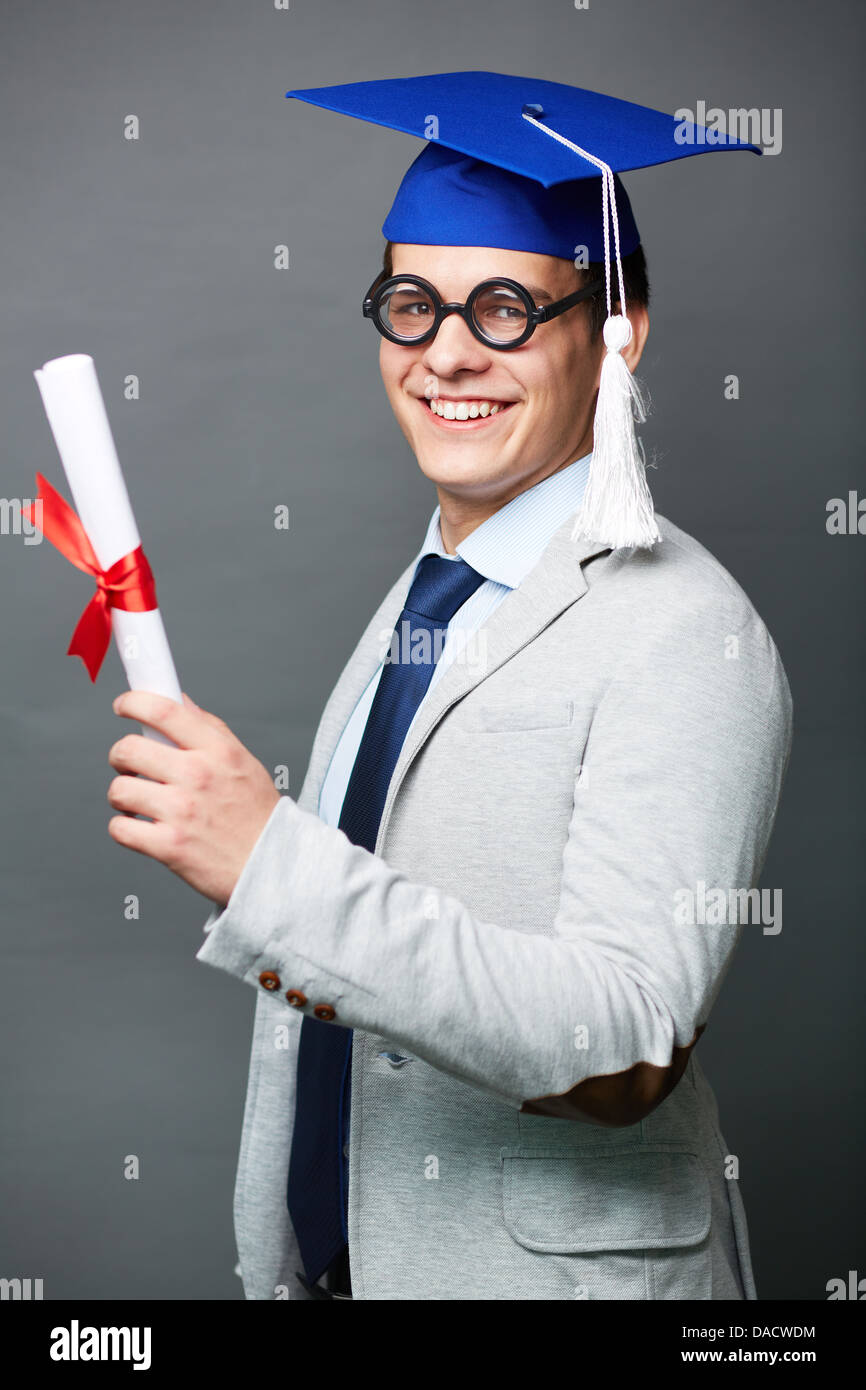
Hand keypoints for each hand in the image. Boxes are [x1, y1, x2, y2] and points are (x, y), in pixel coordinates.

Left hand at [107, 691, 281, 905]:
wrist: (273, 866)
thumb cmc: (257, 814)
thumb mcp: (242, 761)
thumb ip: (208, 729)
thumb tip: (178, 700)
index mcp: (217, 751)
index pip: (163, 710)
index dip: (133, 702)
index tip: (123, 706)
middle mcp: (198, 776)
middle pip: (129, 749)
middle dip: (120, 756)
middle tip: (129, 765)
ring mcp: (182, 813)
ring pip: (119, 790)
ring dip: (121, 795)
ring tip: (136, 801)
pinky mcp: (169, 847)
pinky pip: (120, 828)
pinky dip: (124, 828)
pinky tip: (140, 827)